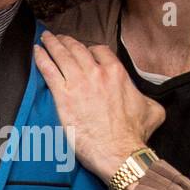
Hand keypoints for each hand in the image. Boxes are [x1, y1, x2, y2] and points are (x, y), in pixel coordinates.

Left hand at [34, 32, 164, 183]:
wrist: (119, 151)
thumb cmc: (134, 135)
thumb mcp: (152, 110)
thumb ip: (147, 98)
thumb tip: (147, 99)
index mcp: (117, 73)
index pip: (100, 51)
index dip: (91, 49)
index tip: (86, 51)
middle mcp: (97, 73)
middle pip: (78, 49)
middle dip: (68, 41)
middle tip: (60, 38)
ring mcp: (78, 83)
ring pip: (62, 55)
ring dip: (53, 44)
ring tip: (46, 38)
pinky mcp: (63, 97)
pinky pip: (49, 70)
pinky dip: (41, 58)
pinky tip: (36, 51)